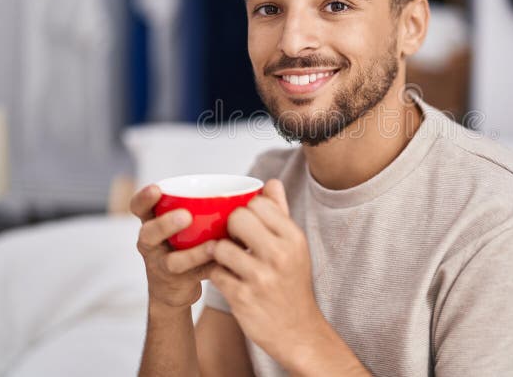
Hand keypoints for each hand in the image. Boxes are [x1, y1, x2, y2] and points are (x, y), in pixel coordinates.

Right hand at [131, 184, 217, 312]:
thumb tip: (260, 188)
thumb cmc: (187, 242)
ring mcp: (162, 266)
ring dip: (194, 254)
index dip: (144, 198)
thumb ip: (208, 206)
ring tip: (213, 246)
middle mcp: (152, 243)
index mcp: (152, 221)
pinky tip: (227, 261)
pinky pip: (194, 276)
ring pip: (172, 262)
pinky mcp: (178, 283)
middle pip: (149, 233)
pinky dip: (211, 268)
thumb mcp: (186, 222)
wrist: (176, 287)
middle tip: (186, 216)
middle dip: (165, 224)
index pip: (139, 207)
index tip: (157, 189)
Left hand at [208, 179, 322, 367]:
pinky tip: (226, 278)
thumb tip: (271, 182)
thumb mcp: (294, 247)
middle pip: (237, 217)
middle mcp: (279, 254)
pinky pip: (215, 273)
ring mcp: (261, 277)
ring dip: (219, 253)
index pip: (258, 203)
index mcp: (293, 237)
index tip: (246, 225)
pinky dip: (217, 275)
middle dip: (229, 227)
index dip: (246, 210)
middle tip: (233, 240)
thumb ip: (280, 212)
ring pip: (221, 246)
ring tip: (227, 260)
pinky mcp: (242, 298)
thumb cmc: (292, 283)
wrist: (297, 331)